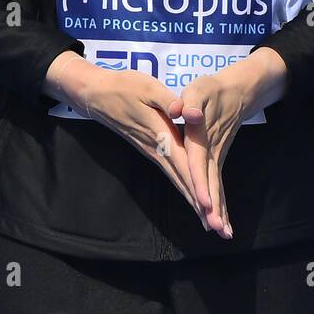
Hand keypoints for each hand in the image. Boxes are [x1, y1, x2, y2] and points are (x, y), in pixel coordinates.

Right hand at [44, 52, 208, 225]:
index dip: (196, 183)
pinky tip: (193, 198)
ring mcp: (153, 152)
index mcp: (160, 133)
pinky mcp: (152, 150)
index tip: (209, 205)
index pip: (182, 163)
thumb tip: (182, 109)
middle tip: (216, 227)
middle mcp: (157, 149)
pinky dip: (184, 188)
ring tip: (209, 221)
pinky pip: (172, 174)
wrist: (97, 95)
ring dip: (193, 201)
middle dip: (199, 203)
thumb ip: (166, 99)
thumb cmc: (124, 87)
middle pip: (181, 180)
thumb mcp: (147, 87)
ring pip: (176, 180)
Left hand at [166, 48, 289, 239]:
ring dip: (220, 210)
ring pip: (217, 187)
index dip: (200, 182)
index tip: (204, 203)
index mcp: (201, 136)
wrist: (238, 91)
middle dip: (214, 206)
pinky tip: (221, 222)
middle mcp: (211, 152)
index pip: (199, 162)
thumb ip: (190, 101)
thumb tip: (184, 111)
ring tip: (223, 233)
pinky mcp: (217, 160)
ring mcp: (216, 158)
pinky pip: (218, 185)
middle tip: (217, 229)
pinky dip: (220, 203)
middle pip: (212, 182)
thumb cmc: (212, 90)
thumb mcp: (199, 89)